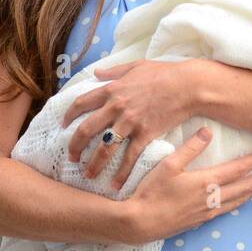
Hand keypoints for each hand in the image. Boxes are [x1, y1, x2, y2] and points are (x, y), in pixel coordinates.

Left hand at [62, 59, 197, 190]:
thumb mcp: (135, 66)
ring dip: (93, 164)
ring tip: (87, 175)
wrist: (188, 85)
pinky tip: (115, 185)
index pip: (81, 104)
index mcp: (112, 90)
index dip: (68, 116)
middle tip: (70, 157)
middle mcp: (116, 107)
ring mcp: (130, 122)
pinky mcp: (146, 134)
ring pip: (104, 147)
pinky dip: (121, 173)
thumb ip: (113, 71)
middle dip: (74, 146)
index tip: (63, 126)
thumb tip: (96, 72)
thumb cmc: (164, 73)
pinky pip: (129, 157)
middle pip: (86, 129)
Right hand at [124, 130, 251, 241]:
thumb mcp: (168, 165)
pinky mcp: (200, 221)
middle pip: (244, 187)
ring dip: (251, 192)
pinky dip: (237, 203)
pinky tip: (237, 202)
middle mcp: (212, 198)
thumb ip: (190, 148)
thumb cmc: (151, 192)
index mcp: (206, 182)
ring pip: (237, 201)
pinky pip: (226, 210)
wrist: (140, 223)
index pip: (238, 168)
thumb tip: (208, 131)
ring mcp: (207, 212)